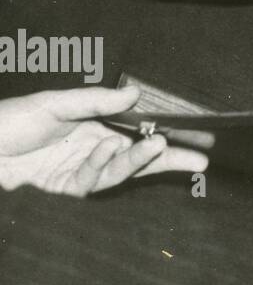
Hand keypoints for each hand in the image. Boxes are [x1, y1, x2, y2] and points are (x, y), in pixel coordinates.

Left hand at [0, 86, 209, 196]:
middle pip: (138, 156)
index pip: (138, 131)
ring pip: (120, 170)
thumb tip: (136, 94)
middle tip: (200, 159)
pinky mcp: (64, 190)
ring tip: (160, 145)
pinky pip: (91, 181)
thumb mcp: (56, 102)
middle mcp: (93, 149)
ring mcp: (80, 171)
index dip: (166, 134)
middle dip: (170, 158)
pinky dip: (102, 164)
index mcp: (95, 125)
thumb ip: (96, 101)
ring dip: (140, 159)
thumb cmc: (12, 120)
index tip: (195, 134)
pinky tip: (106, 146)